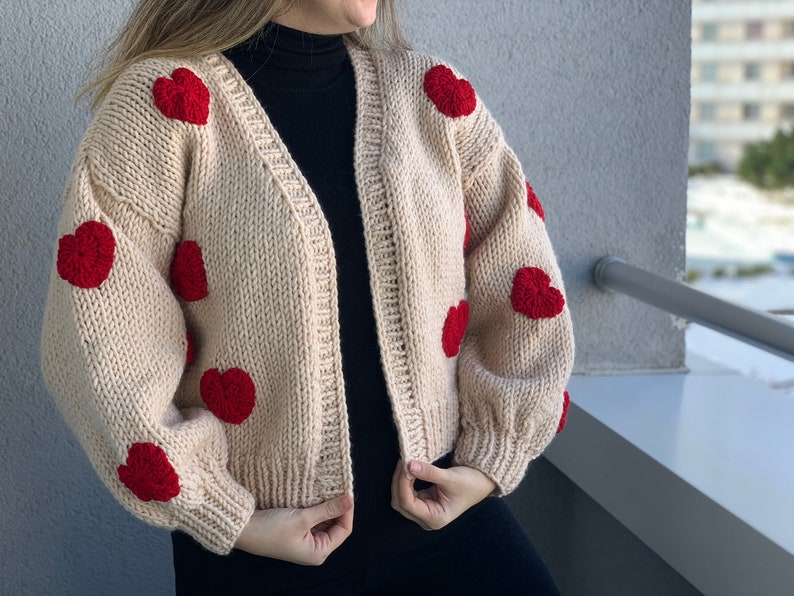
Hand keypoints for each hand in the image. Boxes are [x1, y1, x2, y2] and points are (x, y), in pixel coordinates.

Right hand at [233, 495, 353, 564]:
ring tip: (328, 489)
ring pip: (324, 520)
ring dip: (326, 506)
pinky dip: (316, 507)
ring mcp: (305, 539)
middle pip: (335, 525)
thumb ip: (328, 509)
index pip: (343, 530)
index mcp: (318, 552)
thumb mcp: (303, 518)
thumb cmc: (271, 530)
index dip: (346, 511)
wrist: (244, 529)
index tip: (346, 493)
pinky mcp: (297, 530)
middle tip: (338, 488)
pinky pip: (313, 518)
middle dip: (337, 508)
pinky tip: (316, 495)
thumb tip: (349, 501)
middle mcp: (314, 548)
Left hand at [390, 458, 496, 530]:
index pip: (408, 503)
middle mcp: (427, 519)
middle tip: (402, 461)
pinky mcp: (424, 502)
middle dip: (398, 482)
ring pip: (401, 499)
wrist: (482, 482)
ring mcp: (424, 512)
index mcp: (435, 518)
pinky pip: (407, 493)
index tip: (404, 465)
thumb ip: (429, 472)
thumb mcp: (450, 478)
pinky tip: (407, 468)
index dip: (402, 484)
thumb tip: (409, 465)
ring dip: (400, 481)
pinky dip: (405, 481)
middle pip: (400, 503)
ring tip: (404, 463)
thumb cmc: (470, 483)